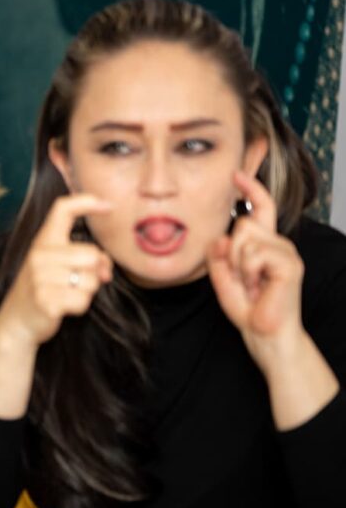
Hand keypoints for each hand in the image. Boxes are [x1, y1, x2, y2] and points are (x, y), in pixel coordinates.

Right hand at [0, 194, 113, 348]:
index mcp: (42, 242)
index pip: (62, 209)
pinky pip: (82, 301)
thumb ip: (81, 257)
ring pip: (91, 280)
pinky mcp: (46, 301)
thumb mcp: (54, 265)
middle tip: (80, 281)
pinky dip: (79, 307)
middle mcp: (39, 255)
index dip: (87, 202)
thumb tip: (105, 268)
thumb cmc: (41, 290)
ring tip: (66, 294)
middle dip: (95, 272)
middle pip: (92, 254)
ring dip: (86, 292)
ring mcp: (40, 278)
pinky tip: (63, 307)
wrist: (15, 322)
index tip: (109, 205)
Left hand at [207, 171, 306, 373]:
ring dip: (238, 265)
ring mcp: (286, 252)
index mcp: (264, 244)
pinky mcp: (289, 264)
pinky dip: (247, 271)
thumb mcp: (222, 277)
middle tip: (241, 277)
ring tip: (250, 283)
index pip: (259, 209)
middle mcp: (278, 243)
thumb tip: (220, 237)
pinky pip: (254, 254)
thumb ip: (218, 254)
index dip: (250, 188)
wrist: (264, 333)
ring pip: (245, 238)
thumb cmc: (247, 307)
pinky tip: (257, 285)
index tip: (236, 173)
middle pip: (242, 224)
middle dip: (231, 251)